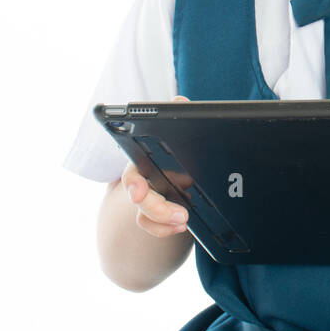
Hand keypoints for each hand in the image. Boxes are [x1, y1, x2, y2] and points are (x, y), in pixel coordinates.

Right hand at [120, 95, 190, 238]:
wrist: (195, 171)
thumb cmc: (186, 146)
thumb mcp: (187, 131)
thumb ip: (179, 115)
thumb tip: (178, 101)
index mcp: (149, 155)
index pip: (134, 168)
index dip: (134, 182)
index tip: (139, 192)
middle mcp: (145, 175)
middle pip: (139, 195)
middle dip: (154, 207)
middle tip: (181, 214)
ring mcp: (150, 195)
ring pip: (143, 213)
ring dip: (162, 219)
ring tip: (185, 219)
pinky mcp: (157, 212)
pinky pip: (151, 225)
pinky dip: (164, 229)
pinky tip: (182, 226)